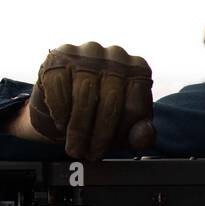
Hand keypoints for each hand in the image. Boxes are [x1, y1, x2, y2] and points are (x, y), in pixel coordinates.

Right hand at [28, 41, 156, 159]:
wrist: (67, 105)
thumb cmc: (100, 115)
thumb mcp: (124, 129)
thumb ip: (141, 133)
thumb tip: (145, 134)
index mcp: (139, 70)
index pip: (134, 106)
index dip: (120, 133)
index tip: (107, 150)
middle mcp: (117, 55)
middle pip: (110, 101)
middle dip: (98, 134)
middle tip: (87, 154)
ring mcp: (89, 51)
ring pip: (84, 95)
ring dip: (78, 128)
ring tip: (74, 147)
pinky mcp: (61, 54)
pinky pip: (59, 85)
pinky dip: (60, 110)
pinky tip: (61, 122)